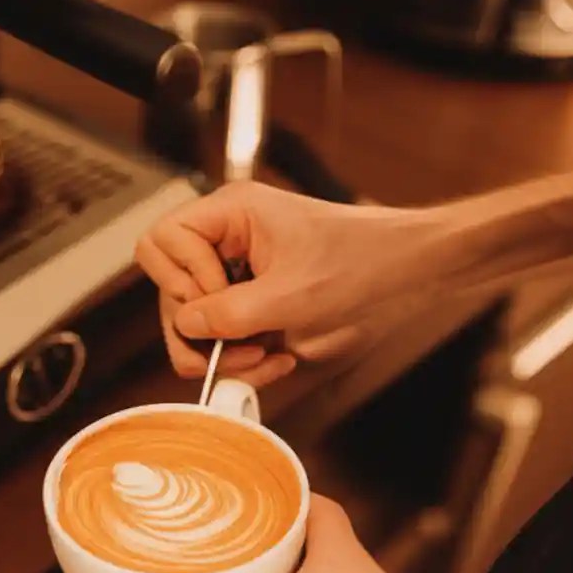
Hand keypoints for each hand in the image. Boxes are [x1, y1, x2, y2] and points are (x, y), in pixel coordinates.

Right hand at [137, 182, 442, 383]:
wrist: (409, 271)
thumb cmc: (364, 261)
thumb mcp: (294, 294)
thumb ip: (231, 313)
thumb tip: (186, 327)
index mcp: (231, 213)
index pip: (162, 241)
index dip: (182, 278)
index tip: (220, 299)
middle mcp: (225, 237)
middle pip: (170, 286)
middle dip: (200, 328)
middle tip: (236, 348)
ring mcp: (235, 270)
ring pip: (192, 318)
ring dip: (221, 350)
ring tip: (263, 360)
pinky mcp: (249, 298)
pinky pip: (221, 333)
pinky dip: (241, 355)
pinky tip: (275, 359)